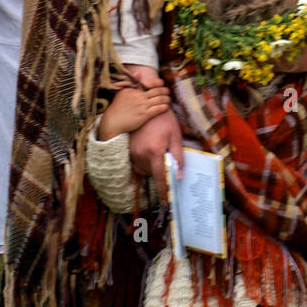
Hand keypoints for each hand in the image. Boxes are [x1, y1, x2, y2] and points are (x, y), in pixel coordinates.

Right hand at [99, 73, 171, 139]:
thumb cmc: (117, 106)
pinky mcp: (145, 115)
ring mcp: (143, 106)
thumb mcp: (122, 91)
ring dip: (166, 98)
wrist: (113, 121)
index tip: (162, 83)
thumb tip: (138, 73)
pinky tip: (166, 106)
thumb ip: (130, 81)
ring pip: (160, 100)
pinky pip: (158, 109)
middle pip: (157, 91)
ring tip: (168, 99)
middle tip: (168, 91)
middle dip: (165, 90)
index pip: (150, 83)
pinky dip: (164, 107)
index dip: (158, 82)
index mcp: (134, 89)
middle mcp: (140, 97)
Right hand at [123, 64, 183, 195]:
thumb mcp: (175, 136)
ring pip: (144, 169)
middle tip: (167, 160)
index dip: (164, 191)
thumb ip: (178, 158)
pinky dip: (145, 161)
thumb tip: (178, 177)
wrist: (147, 103)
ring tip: (158, 149)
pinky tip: (150, 148)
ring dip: (152, 166)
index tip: (166, 202)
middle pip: (152, 174)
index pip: (160, 177)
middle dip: (161, 172)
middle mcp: (140, 155)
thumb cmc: (164, 119)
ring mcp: (131, 152)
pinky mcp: (127, 149)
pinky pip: (137, 163)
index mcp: (154, 152)